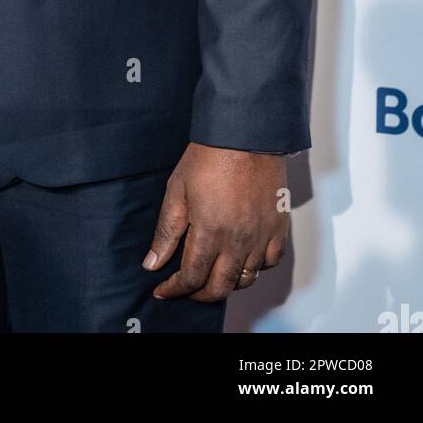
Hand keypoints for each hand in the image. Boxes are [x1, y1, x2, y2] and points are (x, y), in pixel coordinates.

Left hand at [142, 142, 288, 301]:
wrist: (245, 135)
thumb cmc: (210, 157)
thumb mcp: (177, 190)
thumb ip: (166, 232)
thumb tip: (152, 263)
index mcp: (210, 233)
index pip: (191, 278)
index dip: (174, 289)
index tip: (163, 289)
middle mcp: (238, 242)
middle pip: (219, 287)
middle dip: (198, 294)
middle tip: (185, 289)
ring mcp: (261, 237)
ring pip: (245, 280)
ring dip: (225, 284)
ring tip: (211, 275)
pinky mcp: (278, 228)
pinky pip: (269, 263)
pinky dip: (254, 269)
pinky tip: (242, 261)